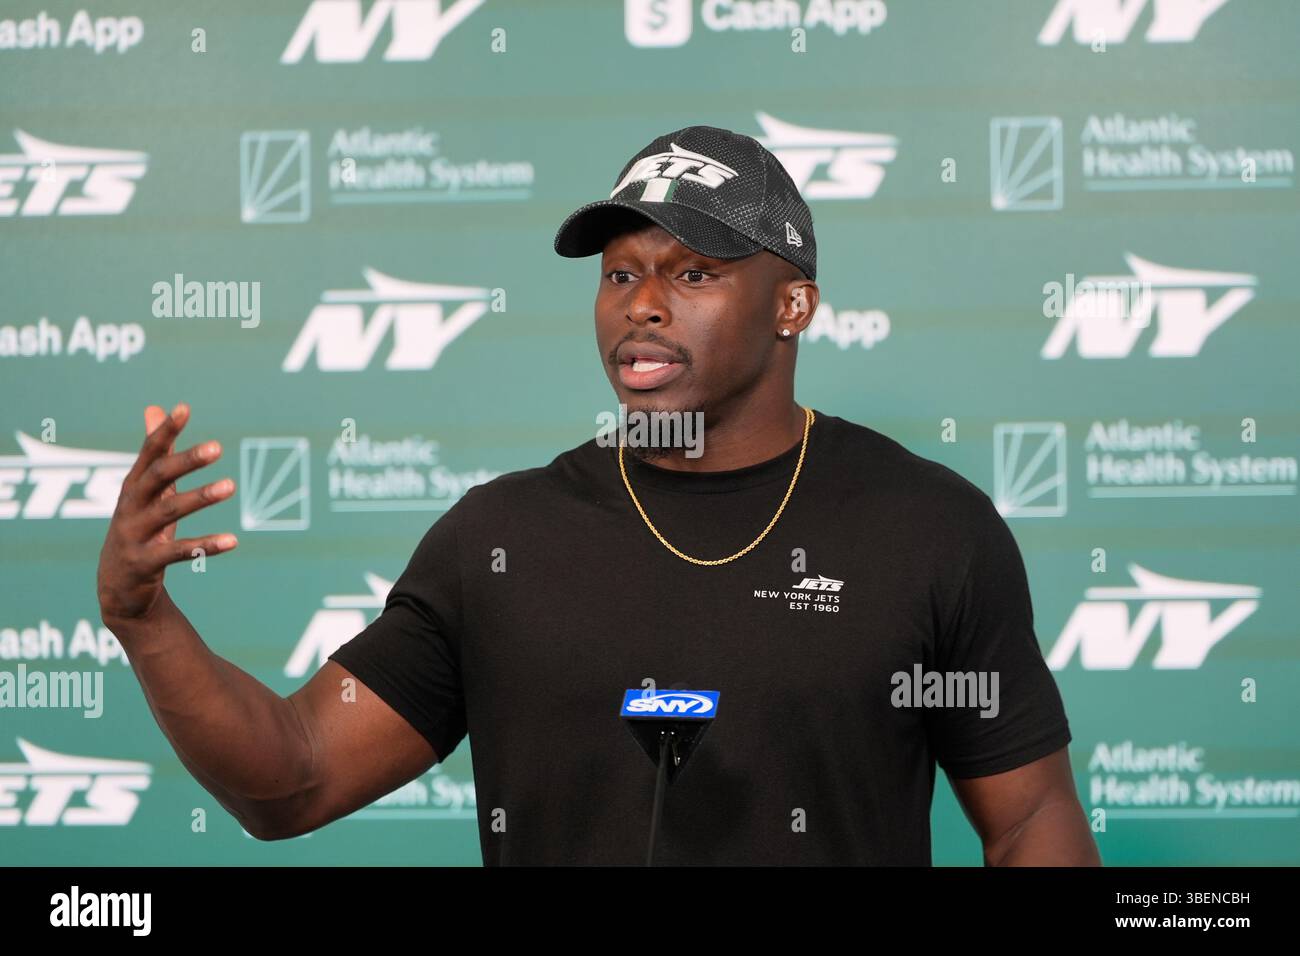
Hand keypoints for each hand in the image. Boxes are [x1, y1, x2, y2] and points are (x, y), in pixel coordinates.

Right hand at [96, 403, 237, 623]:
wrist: (117, 588)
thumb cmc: (138, 530)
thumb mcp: (144, 491)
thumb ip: (155, 454)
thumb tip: (156, 408)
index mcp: (133, 487)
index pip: (148, 454)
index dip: (165, 432)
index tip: (184, 409)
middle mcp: (130, 507)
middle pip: (157, 478)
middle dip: (185, 461)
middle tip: (218, 447)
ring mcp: (134, 535)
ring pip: (168, 512)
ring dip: (200, 497)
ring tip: (231, 485)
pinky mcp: (143, 563)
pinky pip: (177, 552)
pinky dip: (205, 545)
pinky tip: (233, 540)